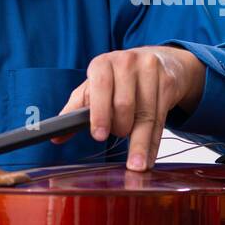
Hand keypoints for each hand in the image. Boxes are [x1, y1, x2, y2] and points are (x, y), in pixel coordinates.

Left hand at [56, 46, 205, 170]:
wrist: (158, 59)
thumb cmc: (119, 79)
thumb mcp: (95, 87)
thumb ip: (75, 110)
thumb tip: (56, 136)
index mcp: (103, 64)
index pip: (101, 86)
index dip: (100, 113)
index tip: (98, 136)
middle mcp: (126, 62)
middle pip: (124, 104)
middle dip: (120, 127)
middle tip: (117, 135)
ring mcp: (150, 70)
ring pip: (145, 115)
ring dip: (140, 144)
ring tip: (135, 166)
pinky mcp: (167, 82)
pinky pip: (161, 119)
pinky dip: (153, 143)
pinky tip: (148, 158)